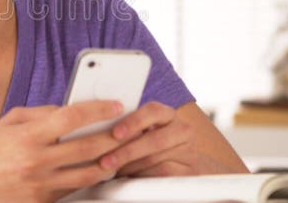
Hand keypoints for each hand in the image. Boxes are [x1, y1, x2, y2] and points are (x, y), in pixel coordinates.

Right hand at [0, 100, 125, 202]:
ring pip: (88, 174)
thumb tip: (71, 110)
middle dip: (114, 136)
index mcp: (28, 136)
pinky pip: (73, 190)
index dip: (98, 110)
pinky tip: (96, 170)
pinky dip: (87, 179)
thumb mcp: (11, 121)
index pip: (72, 118)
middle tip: (129, 129)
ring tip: (118, 152)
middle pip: (88, 148)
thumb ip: (43, 113)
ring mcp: (40, 185)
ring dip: (108, 162)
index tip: (116, 105)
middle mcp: (36, 161)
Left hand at [96, 101, 235, 176]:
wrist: (184, 163)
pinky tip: (129, 177)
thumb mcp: (144, 130)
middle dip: (126, 151)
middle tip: (106, 161)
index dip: (133, 121)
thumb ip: (128, 128)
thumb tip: (98, 131)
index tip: (115, 133)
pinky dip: (143, 176)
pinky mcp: (190, 172)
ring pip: (156, 160)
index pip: (153, 110)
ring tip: (113, 170)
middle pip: (154, 140)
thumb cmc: (153, 144)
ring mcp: (188, 151)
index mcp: (168, 114)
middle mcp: (182, 129)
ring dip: (130, 167)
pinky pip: (163, 175)